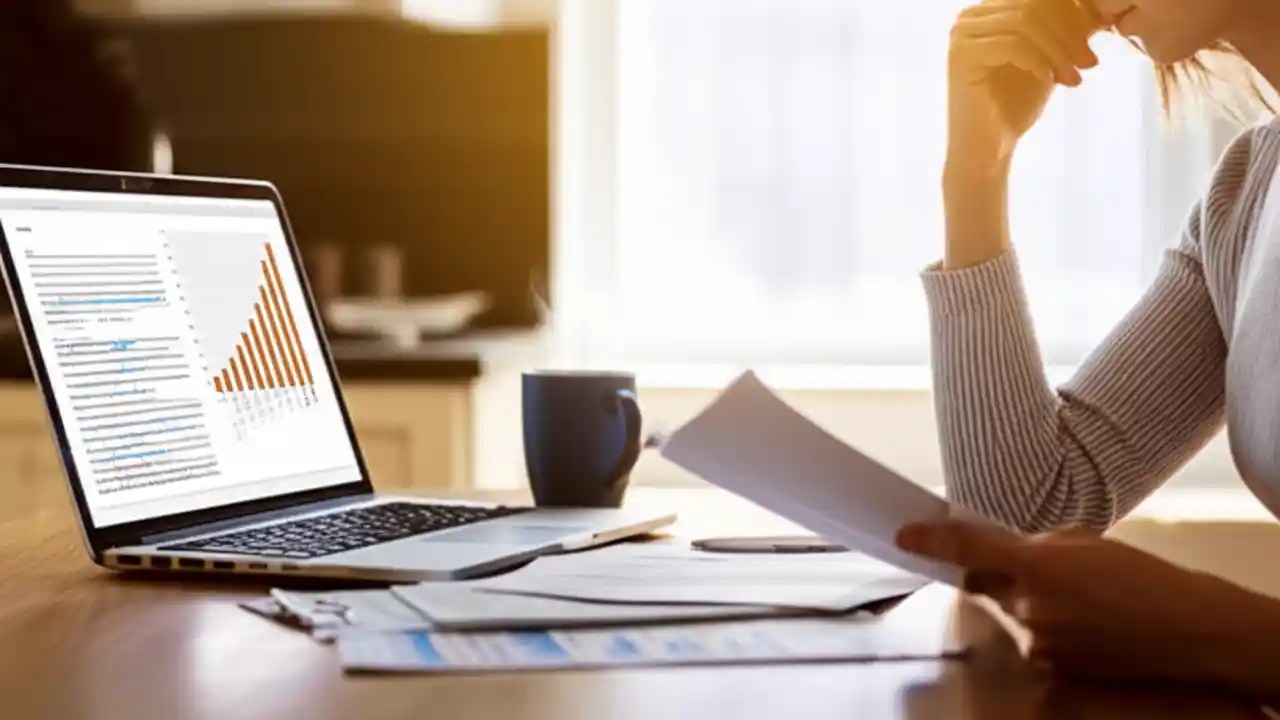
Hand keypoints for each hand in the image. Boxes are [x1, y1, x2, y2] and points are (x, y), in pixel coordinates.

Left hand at [895, 520, 1279, 698]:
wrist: (1184, 630)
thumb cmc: (1141, 578)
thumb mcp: (1081, 542)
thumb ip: (1031, 544)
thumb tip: (998, 547)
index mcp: (1035, 565)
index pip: (967, 549)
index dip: (931, 541)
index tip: (904, 535)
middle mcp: (1028, 607)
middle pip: (985, 585)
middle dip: (996, 575)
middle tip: (1037, 570)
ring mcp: (1036, 641)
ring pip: (1009, 613)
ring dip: (1026, 602)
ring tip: (1077, 599)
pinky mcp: (1049, 667)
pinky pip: (1029, 637)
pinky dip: (1044, 626)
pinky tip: (1080, 621)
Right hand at [947, 0, 1105, 175]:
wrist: (988, 149)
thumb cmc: (1015, 105)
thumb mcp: (1051, 58)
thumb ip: (1069, 30)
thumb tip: (1101, 10)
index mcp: (990, 11)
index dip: (1072, 14)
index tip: (1095, 43)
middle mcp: (970, 16)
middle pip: (1034, 4)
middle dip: (1070, 33)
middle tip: (1090, 62)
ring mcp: (963, 35)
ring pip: (1026, 21)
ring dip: (1058, 50)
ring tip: (1074, 78)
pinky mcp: (962, 56)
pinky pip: (1013, 44)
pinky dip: (1039, 62)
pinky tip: (1051, 82)